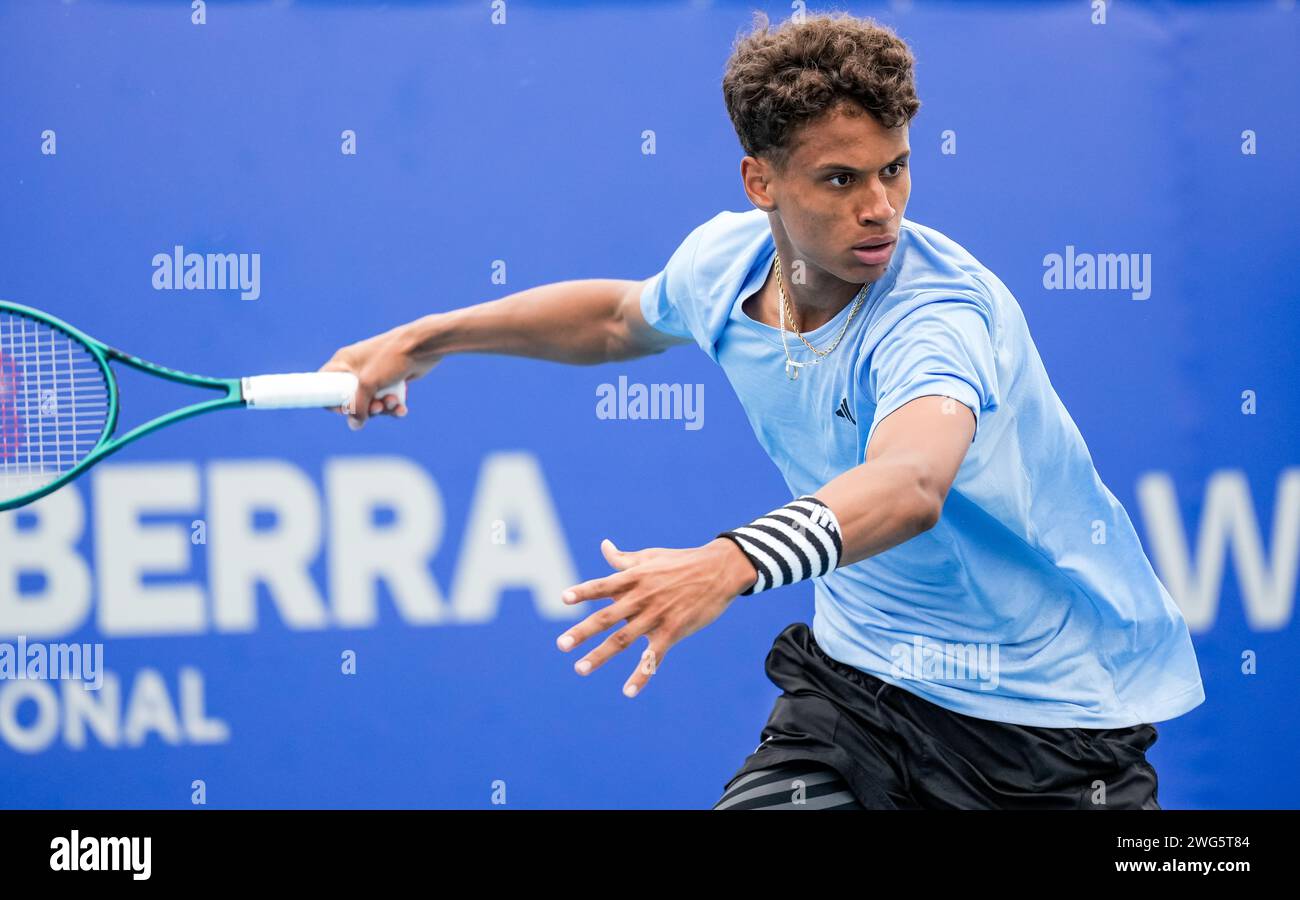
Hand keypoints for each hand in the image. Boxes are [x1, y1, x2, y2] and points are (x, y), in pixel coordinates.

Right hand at [318, 321, 439, 429]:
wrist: (422, 347)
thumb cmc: (391, 358)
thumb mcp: (368, 383)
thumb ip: (358, 407)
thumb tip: (355, 425)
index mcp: (344, 362)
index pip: (327, 385)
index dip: (334, 401)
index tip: (346, 410)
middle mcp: (357, 368)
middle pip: (353, 399)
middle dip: (366, 408)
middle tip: (377, 407)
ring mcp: (375, 374)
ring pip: (372, 401)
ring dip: (383, 408)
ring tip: (392, 402)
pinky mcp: (391, 380)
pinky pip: (387, 400)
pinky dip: (393, 407)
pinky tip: (401, 409)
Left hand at [555, 536, 757, 697]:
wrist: (718, 570)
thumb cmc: (681, 562)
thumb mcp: (651, 556)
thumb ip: (624, 559)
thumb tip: (604, 546)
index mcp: (635, 577)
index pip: (603, 585)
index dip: (583, 591)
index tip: (564, 599)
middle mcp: (642, 597)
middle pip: (607, 616)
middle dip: (583, 631)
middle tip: (562, 644)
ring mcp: (657, 615)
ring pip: (624, 639)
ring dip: (600, 655)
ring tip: (580, 668)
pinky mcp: (673, 631)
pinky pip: (654, 657)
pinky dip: (641, 675)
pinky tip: (628, 691)